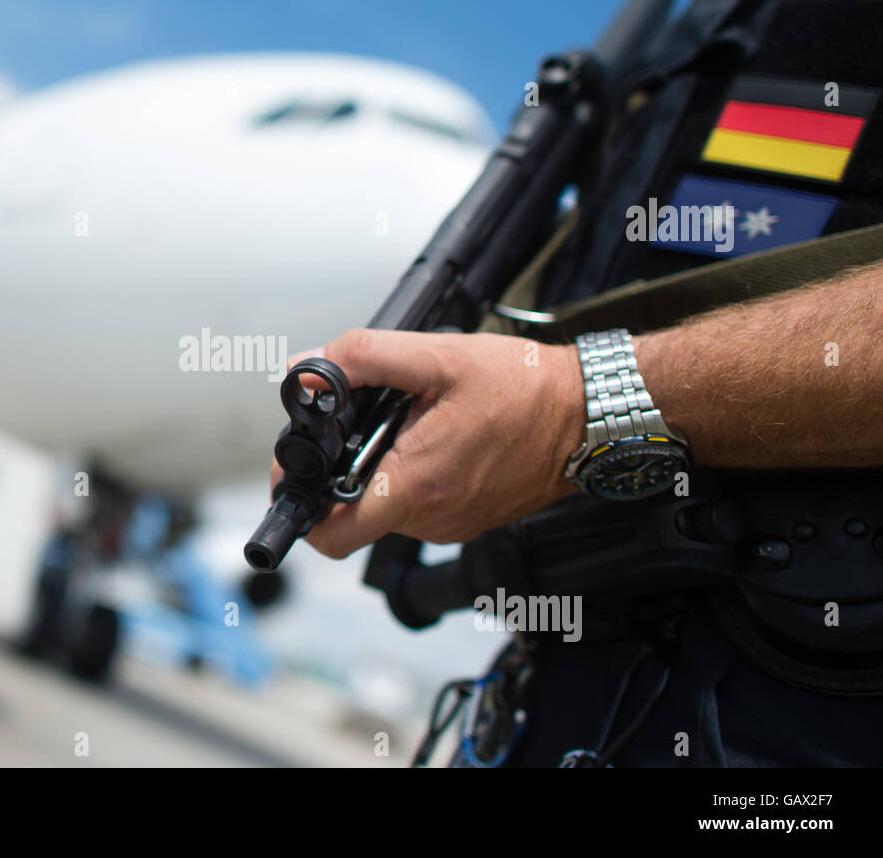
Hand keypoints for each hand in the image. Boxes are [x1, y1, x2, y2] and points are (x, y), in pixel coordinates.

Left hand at [269, 329, 585, 558]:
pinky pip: (415, 502)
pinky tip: (429, 433)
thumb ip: (363, 359)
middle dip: (339, 466)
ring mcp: (449, 524)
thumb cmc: (524, 387)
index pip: (328, 535)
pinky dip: (408, 470)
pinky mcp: (465, 519)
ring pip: (382, 505)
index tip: (298, 467)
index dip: (298, 503)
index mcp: (415, 485)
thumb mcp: (436, 356)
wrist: (591, 415)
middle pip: (349, 512)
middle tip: (354, 421)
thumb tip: (305, 370)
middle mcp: (429, 519)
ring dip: (376, 464)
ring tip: (404, 420)